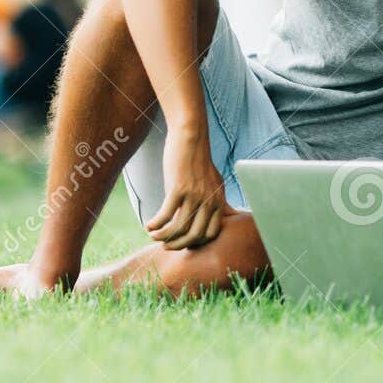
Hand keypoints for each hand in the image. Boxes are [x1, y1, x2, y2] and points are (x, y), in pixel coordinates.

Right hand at [147, 126, 226, 249]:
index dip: (196, 242)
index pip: (211, 233)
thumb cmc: (200, 161)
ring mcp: (194, 196)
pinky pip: (165, 216)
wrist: (190, 137)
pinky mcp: (178, 189)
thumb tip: (233, 214)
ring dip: (163, 237)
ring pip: (179, 229)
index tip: (183, 242)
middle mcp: (209, 201)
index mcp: (218, 201)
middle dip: (178, 245)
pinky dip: (156, 225)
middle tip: (166, 246)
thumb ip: (221, 201)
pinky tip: (149, 226)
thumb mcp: (216, 182)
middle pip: (195, 236)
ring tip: (153, 236)